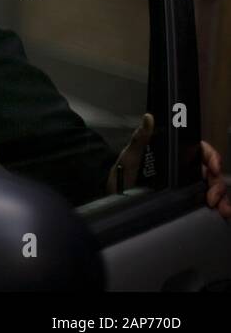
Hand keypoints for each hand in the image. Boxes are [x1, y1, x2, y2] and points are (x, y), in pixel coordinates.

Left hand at [105, 112, 230, 217]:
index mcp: (174, 154)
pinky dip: (216, 207)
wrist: (113, 194)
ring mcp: (184, 184)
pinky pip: (204, 201)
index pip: (200, 151)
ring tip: (221, 209)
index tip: (213, 168)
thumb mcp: (131, 155)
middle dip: (218, 184)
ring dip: (221, 197)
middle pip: (211, 172)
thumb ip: (140, 137)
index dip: (212, 157)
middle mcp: (183, 168)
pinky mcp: (184, 199)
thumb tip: (148, 118)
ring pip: (211, 188)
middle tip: (213, 198)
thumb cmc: (122, 172)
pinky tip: (219, 213)